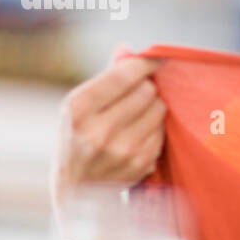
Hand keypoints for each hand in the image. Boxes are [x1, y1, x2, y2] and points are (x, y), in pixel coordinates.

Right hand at [51, 45, 165, 208]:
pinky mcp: (141, 163)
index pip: (125, 75)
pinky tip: (138, 135)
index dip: (146, 63)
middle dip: (146, 88)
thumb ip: (106, 77)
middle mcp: (99, 130)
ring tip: (135, 115)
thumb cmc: (78, 139)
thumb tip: (127, 49)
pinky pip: (162, 132)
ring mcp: (122, 150)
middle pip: (147, 90)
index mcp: (78, 109)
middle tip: (137, 94)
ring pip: (159, 110)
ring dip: (153, 108)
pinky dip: (154, 129)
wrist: (77, 191)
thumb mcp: (79, 107)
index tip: (158, 59)